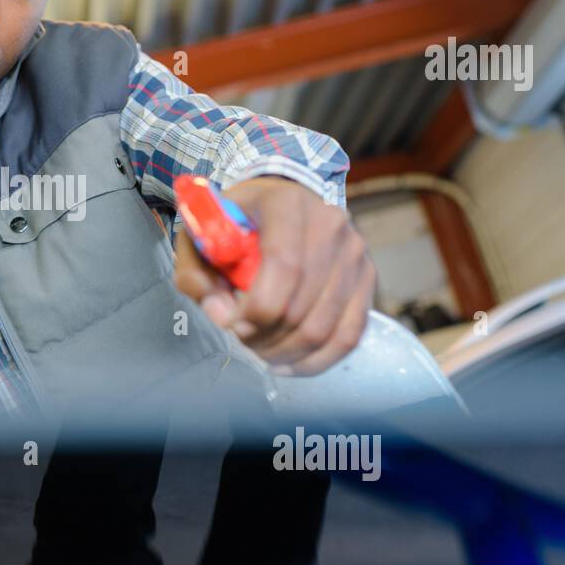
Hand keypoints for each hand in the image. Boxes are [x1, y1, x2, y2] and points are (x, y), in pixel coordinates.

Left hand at [173, 176, 374, 374]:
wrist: (281, 201)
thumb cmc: (237, 223)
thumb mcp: (201, 238)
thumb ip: (198, 276)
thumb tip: (221, 316)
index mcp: (286, 205)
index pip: (283, 266)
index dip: (257, 309)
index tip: (232, 325)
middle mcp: (329, 224)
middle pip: (302, 304)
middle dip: (266, 336)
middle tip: (242, 338)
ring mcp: (353, 252)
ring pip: (325, 327)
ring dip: (287, 351)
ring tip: (260, 349)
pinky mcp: (366, 276)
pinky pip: (349, 334)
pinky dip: (317, 359)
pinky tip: (289, 363)